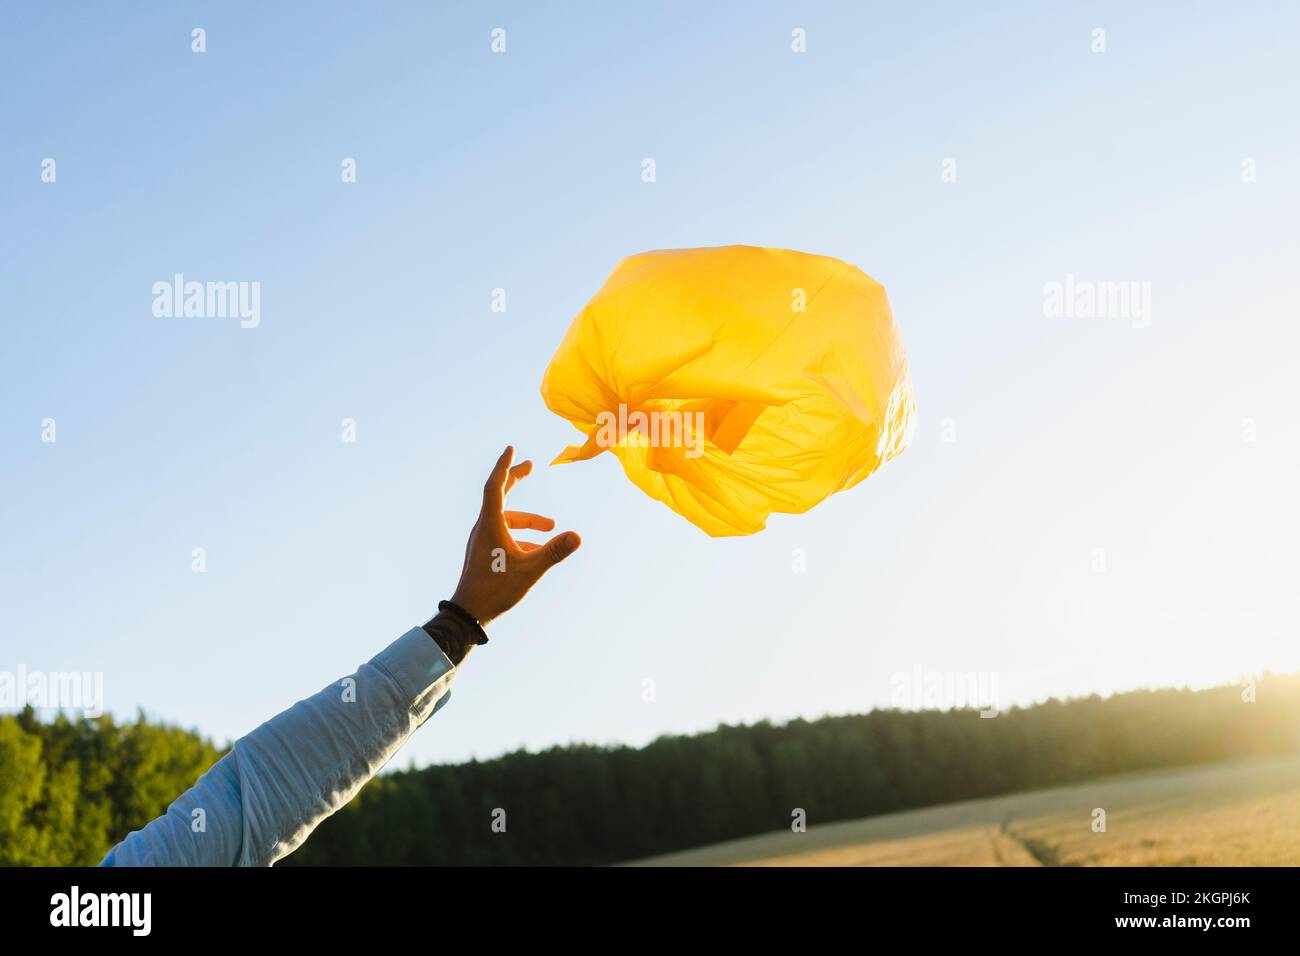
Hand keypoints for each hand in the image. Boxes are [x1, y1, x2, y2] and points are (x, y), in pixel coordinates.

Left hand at [450, 446, 580, 626]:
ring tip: (552, 529)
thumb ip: (554, 552)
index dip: (504, 466)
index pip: (495, 486)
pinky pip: (504, 535)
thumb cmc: (495, 590)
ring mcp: (482, 540)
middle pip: (499, 495)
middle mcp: (483, 528)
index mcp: (490, 525)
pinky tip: (538, 550)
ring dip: (529, 521)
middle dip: (516, 480)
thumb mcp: (530, 570)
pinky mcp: (484, 552)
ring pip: (506, 519)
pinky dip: (522, 536)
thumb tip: (577, 536)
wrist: (468, 613)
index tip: (511, 448)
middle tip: (531, 465)